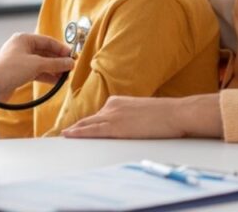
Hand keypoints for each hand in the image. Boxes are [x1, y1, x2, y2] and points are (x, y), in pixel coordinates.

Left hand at [0, 33, 73, 102]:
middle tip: (70, 67)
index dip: (61, 49)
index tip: (72, 56)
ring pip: (42, 63)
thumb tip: (70, 63)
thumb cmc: (10, 70)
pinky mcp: (19, 72)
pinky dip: (46, 75)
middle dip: (58, 60)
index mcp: (23, 39)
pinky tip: (56, 81)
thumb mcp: (37, 65)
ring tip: (65, 76)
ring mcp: (20, 60)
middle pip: (45, 52)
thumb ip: (56, 63)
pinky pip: (37, 71)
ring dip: (54, 69)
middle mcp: (21, 48)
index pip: (48, 41)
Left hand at [62, 94, 223, 138]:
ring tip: (62, 137)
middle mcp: (112, 106)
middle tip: (61, 134)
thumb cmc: (164, 115)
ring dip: (74, 132)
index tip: (74, 129)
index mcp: (118, 102)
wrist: (175, 113)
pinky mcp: (117, 126)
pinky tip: (70, 135)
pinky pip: (94, 131)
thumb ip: (128, 117)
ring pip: (88, 125)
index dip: (84, 123)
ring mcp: (114, 115)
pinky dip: (80, 133)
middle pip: (89, 120)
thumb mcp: (141, 112)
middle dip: (76, 128)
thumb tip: (123, 126)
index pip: (97, 115)